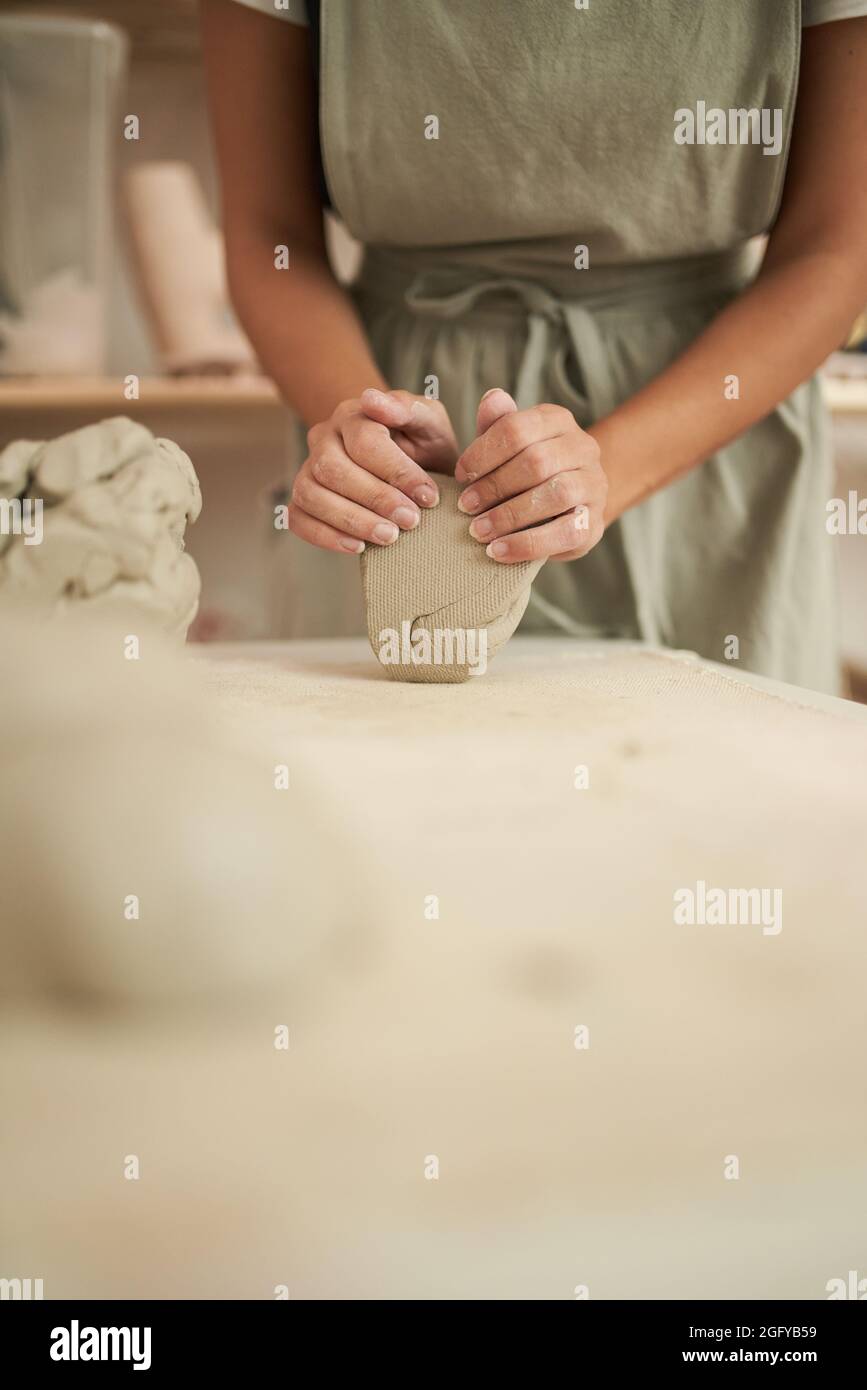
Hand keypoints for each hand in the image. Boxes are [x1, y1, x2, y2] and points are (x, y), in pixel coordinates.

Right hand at [288, 390, 457, 553]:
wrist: (409, 466)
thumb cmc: (421, 446)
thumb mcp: (430, 424)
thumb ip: (410, 409)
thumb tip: (372, 399)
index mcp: (353, 415)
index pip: (364, 441)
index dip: (396, 472)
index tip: (428, 497)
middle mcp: (323, 438)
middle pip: (332, 469)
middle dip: (374, 498)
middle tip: (411, 521)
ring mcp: (308, 470)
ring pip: (311, 495)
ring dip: (352, 521)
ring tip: (389, 537)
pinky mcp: (302, 500)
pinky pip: (299, 519)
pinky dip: (326, 536)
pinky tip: (358, 547)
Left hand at [455, 389, 606, 562]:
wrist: (566, 505)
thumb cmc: (525, 472)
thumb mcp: (508, 446)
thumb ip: (496, 424)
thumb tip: (492, 398)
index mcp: (558, 421)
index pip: (518, 429)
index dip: (483, 453)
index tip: (461, 475)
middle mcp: (583, 448)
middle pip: (536, 462)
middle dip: (494, 486)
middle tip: (465, 507)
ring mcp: (594, 485)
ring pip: (554, 495)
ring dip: (509, 516)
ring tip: (478, 531)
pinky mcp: (595, 523)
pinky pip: (563, 534)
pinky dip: (526, 544)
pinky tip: (498, 551)